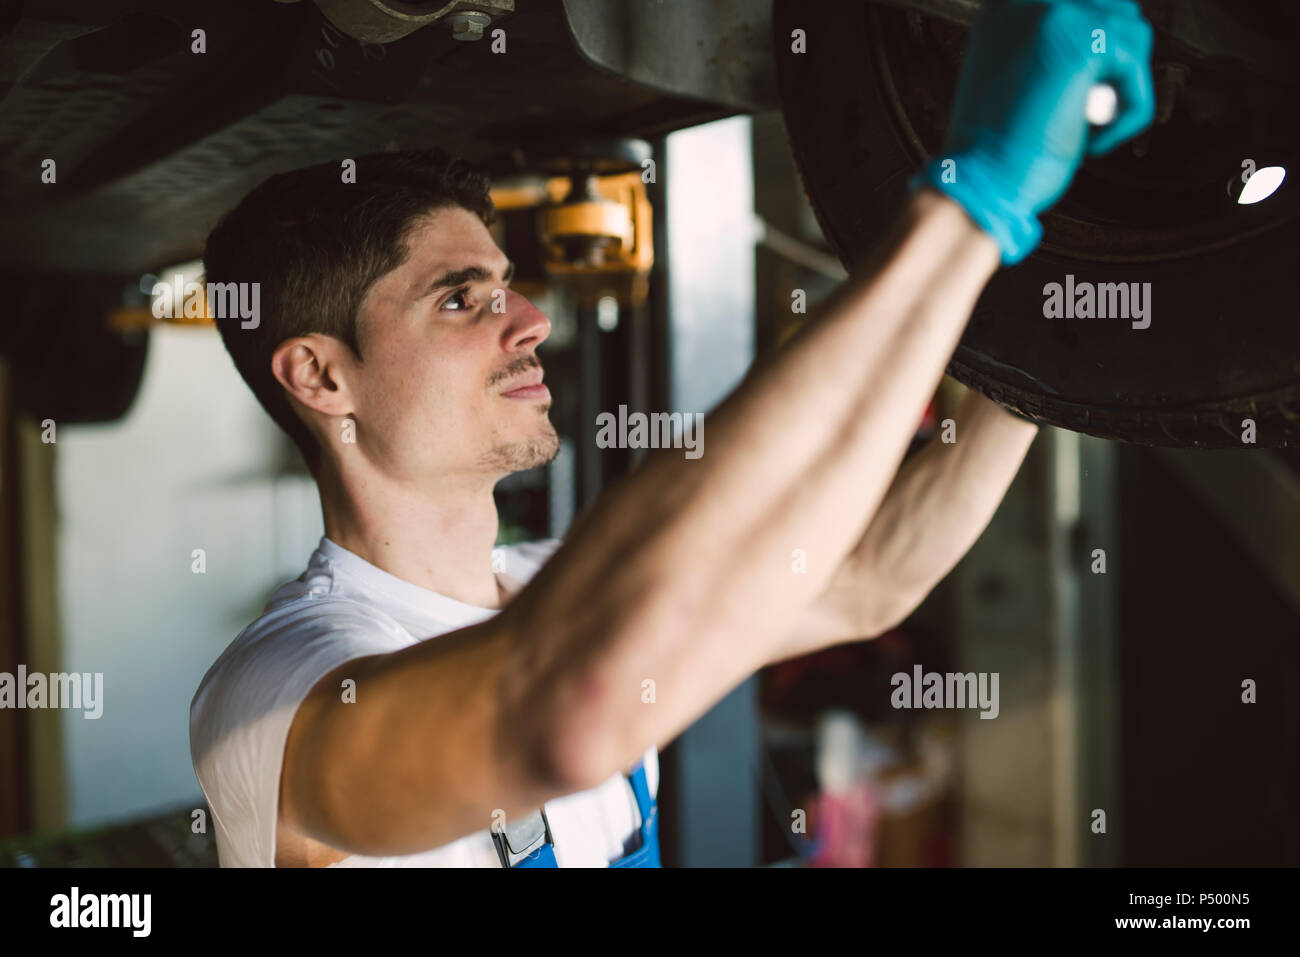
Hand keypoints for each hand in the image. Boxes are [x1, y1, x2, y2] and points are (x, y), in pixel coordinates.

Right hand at [910, 0, 1154, 264]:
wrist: (979, 184)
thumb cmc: (997, 148)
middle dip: (1114, 64)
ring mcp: (1054, 14)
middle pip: (1113, 10)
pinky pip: (1135, 66)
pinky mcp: (1080, 43)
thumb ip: (1050, 49)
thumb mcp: (1017, 79)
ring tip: (1088, 127)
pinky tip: (1093, 143)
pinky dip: (1130, 111)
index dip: (1093, 54)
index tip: (1074, 98)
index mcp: (1005, 4)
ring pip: (1132, 32)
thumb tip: (1108, 40)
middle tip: (1083, 115)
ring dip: (1123, 86)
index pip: (1082, 6)